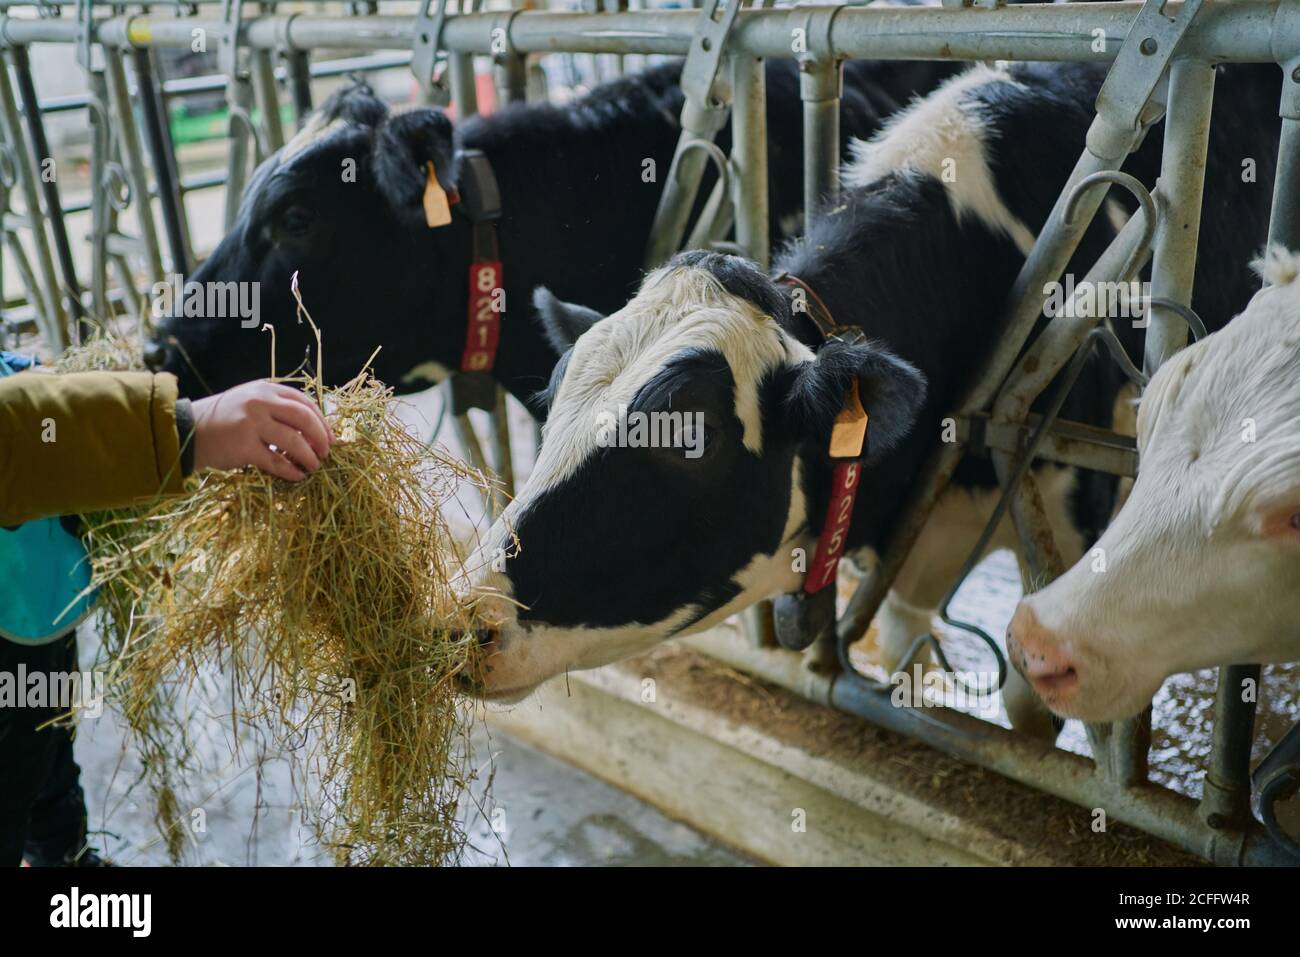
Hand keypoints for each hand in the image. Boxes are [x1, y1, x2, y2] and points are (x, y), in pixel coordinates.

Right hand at [191, 381, 333, 480]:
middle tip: (326, 452)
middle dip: (320, 437)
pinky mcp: (243, 447)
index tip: (330, 438)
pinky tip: (297, 476)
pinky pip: (276, 461)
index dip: (322, 421)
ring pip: (293, 441)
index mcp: (265, 389)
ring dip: (309, 456)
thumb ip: (277, 408)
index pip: (304, 402)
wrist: (188, 431)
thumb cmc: (224, 420)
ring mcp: (251, 423)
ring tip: (314, 466)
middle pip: (303, 418)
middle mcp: (259, 402)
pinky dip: (291, 471)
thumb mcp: (250, 402)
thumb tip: (314, 429)